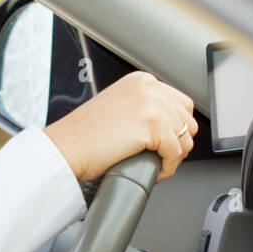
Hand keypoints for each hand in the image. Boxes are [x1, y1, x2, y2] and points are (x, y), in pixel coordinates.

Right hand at [42, 71, 197, 182]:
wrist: (66, 148)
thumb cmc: (84, 135)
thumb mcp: (119, 108)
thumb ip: (143, 108)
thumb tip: (169, 125)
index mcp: (141, 80)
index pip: (181, 104)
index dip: (176, 128)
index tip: (166, 143)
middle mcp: (148, 87)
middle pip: (187, 120)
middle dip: (177, 143)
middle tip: (161, 157)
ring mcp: (151, 103)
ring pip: (185, 138)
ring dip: (173, 157)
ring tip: (156, 164)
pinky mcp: (152, 124)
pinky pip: (176, 153)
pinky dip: (168, 167)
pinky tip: (154, 171)